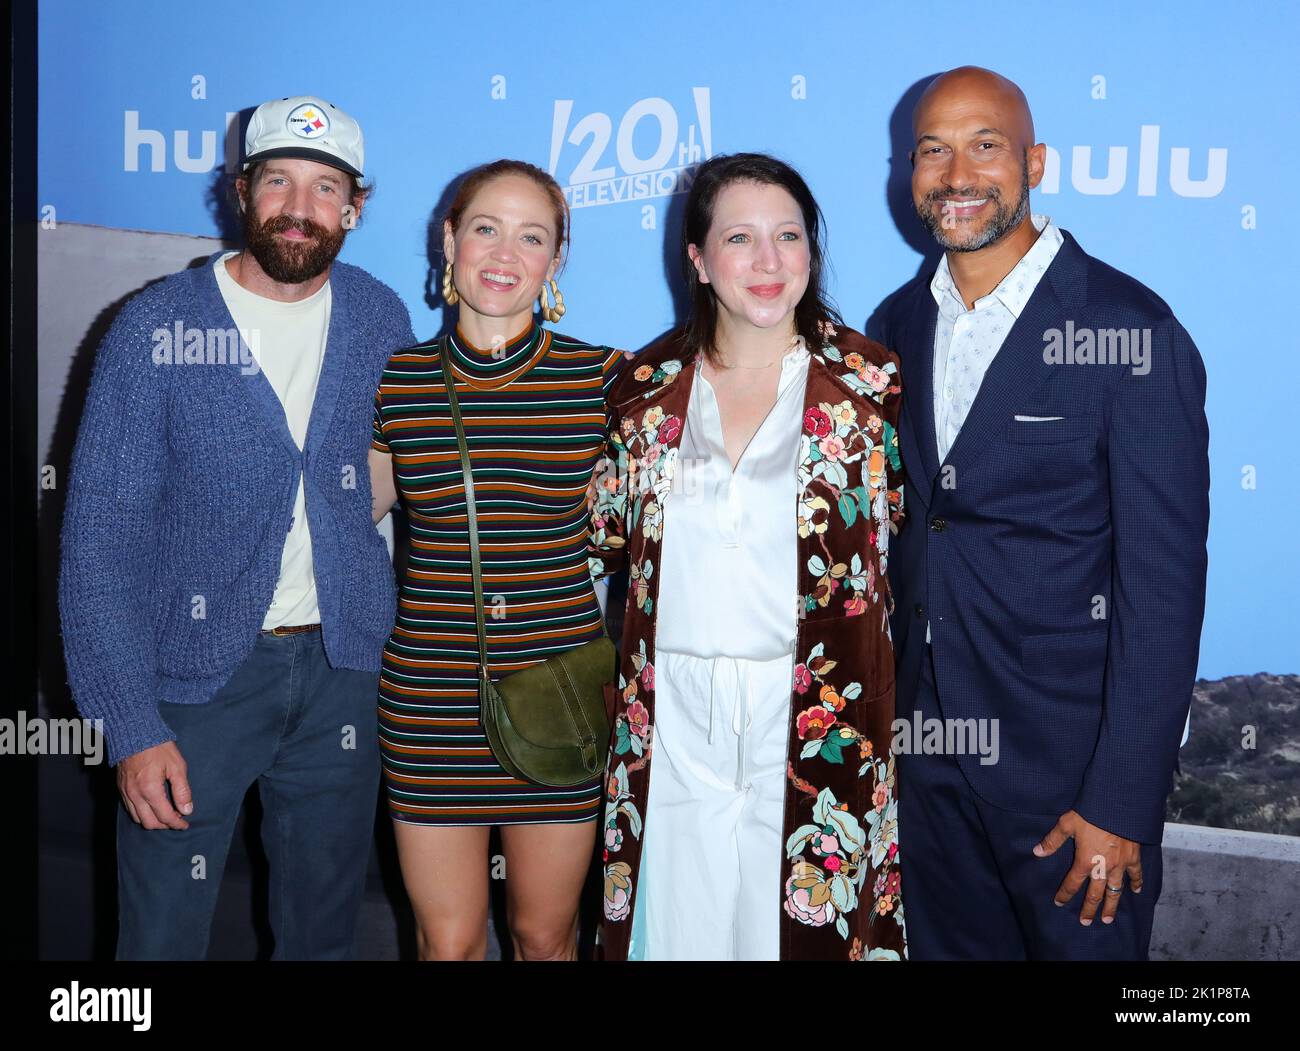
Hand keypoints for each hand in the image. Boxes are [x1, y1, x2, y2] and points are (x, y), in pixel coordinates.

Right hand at [116, 741, 192, 829]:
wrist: (133, 733)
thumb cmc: (158, 747)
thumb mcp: (177, 766)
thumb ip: (182, 790)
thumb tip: (187, 810)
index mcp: (150, 790)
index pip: (165, 816)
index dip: (177, 823)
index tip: (185, 824)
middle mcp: (135, 795)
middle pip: (150, 823)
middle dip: (165, 825)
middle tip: (177, 821)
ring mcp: (125, 793)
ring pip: (138, 818)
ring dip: (152, 822)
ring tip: (166, 816)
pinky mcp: (121, 789)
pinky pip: (129, 809)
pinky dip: (141, 814)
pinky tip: (152, 808)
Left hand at [1033, 809, 1142, 925]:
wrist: (1118, 805)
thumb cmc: (1091, 813)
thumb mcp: (1066, 824)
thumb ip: (1052, 840)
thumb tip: (1037, 852)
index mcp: (1085, 860)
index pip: (1072, 882)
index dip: (1064, 894)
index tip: (1059, 903)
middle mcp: (1103, 867)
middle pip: (1095, 894)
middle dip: (1089, 909)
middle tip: (1086, 922)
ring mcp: (1120, 864)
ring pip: (1115, 890)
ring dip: (1111, 905)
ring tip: (1108, 919)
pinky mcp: (1133, 857)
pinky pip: (1136, 874)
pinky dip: (1137, 883)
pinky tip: (1137, 892)